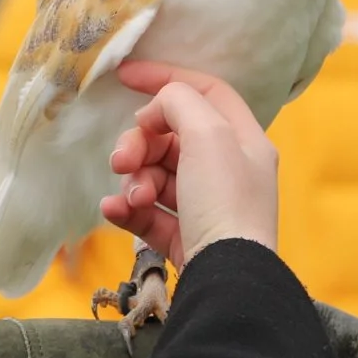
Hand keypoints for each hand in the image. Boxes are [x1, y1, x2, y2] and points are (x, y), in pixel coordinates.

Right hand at [100, 61, 277, 266]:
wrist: (226, 280)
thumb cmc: (224, 201)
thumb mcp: (208, 134)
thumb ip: (179, 103)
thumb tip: (155, 110)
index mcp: (244, 140)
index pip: (205, 92)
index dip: (166, 79)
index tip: (125, 77)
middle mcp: (229, 171)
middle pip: (172, 137)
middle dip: (140, 144)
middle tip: (122, 159)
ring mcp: (207, 207)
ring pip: (156, 175)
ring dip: (134, 180)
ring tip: (132, 197)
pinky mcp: (185, 239)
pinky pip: (148, 212)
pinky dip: (127, 208)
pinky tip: (113, 210)